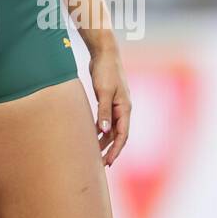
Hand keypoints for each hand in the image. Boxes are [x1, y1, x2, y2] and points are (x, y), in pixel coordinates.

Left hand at [89, 47, 130, 165]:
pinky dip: (100, 129)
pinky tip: (91, 136)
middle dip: (110, 150)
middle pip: (118, 135)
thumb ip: (103, 112)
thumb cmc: (106, 70)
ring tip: (94, 154)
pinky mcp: (108, 100)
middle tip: (100, 165)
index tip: (108, 163)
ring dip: (104, 141)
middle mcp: (123, 109)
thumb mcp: (104, 92)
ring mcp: (116, 105)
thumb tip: (104, 131)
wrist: (105, 53)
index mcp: (125, 108)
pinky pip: (105, 120)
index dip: (116, 150)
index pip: (122, 135)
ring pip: (111, 129)